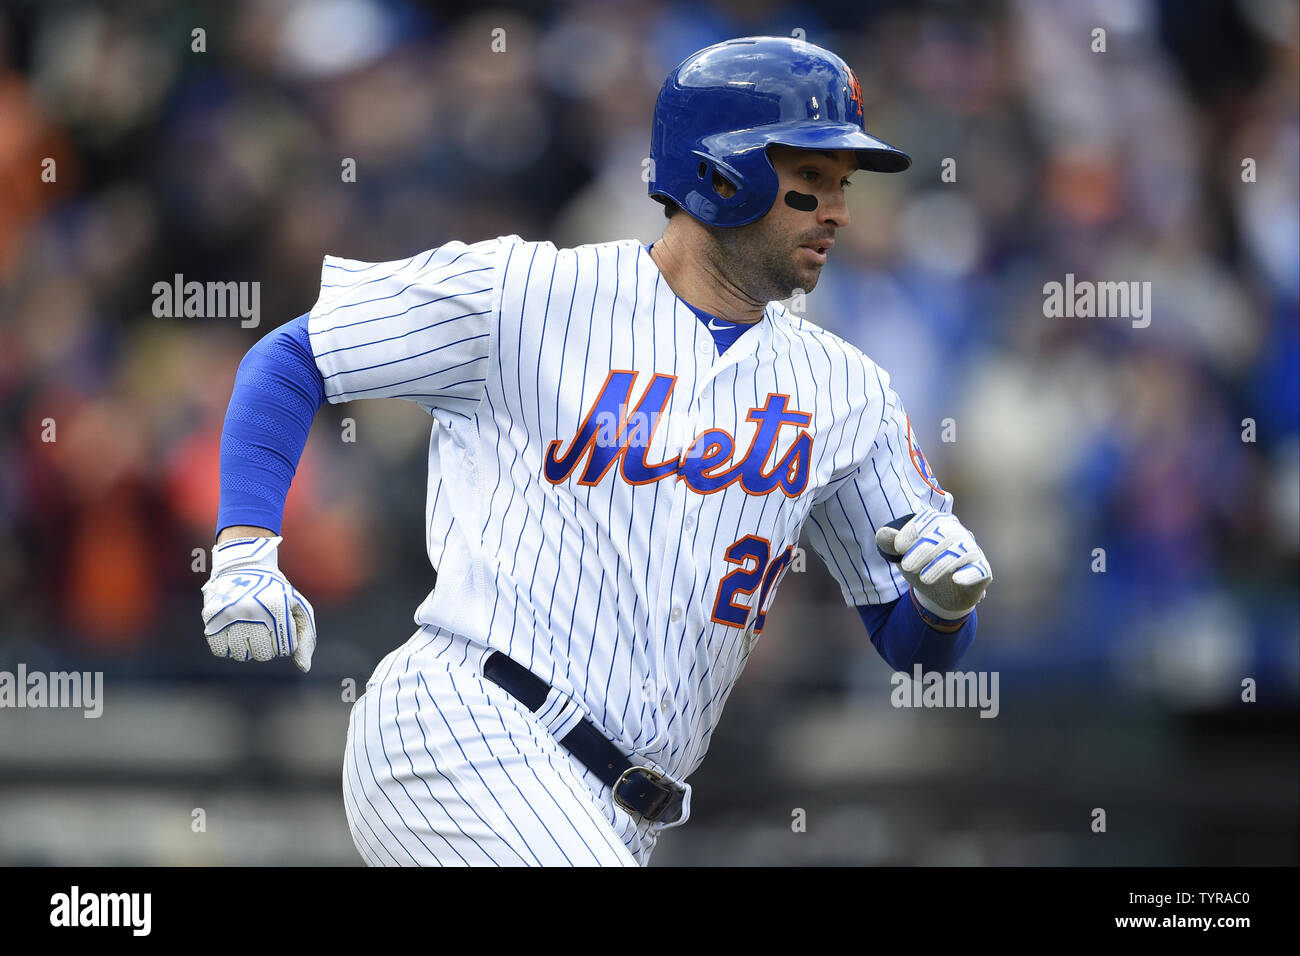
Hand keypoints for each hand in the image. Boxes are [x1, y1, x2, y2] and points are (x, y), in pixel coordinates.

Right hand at [200, 535, 316, 671]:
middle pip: (263, 654)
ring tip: (248, 629)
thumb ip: (306, 636)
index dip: (286, 641)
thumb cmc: (276, 592)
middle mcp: (252, 611)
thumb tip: (303, 667)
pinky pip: (220, 650)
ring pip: (241, 655)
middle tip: (264, 629)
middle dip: (267, 646)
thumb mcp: (297, 607)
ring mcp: (230, 613)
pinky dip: (228, 647)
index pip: (286, 649)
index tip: (282, 628)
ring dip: (247, 647)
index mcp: (277, 607)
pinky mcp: (212, 616)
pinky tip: (233, 633)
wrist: (244, 566)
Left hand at [875, 508, 991, 619]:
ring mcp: (973, 551)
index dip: (912, 531)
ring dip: (941, 564)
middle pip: (945, 533)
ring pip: (961, 551)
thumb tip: (881, 534)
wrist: (941, 593)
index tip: (897, 548)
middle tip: (906, 566)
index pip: (929, 519)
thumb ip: (891, 544)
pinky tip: (956, 579)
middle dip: (924, 549)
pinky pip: (980, 569)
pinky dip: (969, 574)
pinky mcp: (983, 571)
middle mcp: (958, 533)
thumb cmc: (922, 565)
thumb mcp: (904, 556)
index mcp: (939, 524)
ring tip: (923, 579)